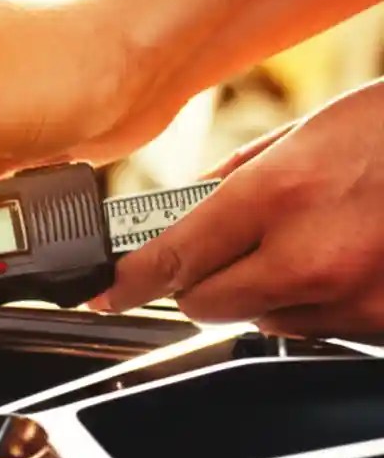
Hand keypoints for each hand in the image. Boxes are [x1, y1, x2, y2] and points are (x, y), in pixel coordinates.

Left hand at [90, 78, 383, 337]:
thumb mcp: (318, 127)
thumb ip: (245, 172)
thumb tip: (195, 202)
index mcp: (279, 195)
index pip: (170, 256)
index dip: (126, 279)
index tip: (104, 293)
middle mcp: (310, 256)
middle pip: (204, 303)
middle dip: (200, 281)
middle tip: (224, 251)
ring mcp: (353, 299)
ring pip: (263, 319)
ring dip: (265, 292)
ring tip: (313, 242)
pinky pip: (320, 329)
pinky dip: (319, 303)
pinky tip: (350, 261)